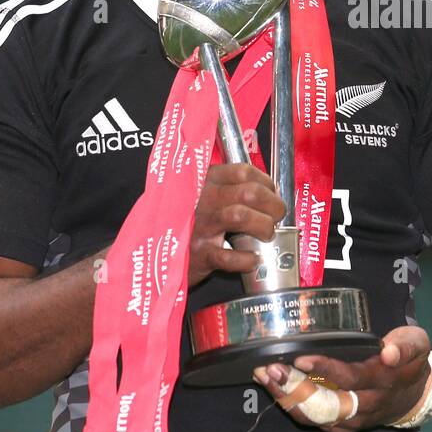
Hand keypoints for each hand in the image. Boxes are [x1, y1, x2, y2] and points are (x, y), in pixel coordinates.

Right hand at [188, 163, 284, 288]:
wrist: (154, 253)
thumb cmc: (188, 222)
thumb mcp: (203, 196)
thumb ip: (229, 189)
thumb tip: (269, 194)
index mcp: (206, 181)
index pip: (243, 171)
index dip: (266, 182)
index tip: (272, 194)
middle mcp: (203, 200)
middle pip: (248, 192)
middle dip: (272, 204)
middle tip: (276, 217)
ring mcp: (200, 226)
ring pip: (240, 216)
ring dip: (263, 226)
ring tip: (267, 235)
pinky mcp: (198, 254)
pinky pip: (228, 256)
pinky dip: (246, 259)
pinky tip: (252, 259)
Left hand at [253, 326, 431, 431]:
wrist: (416, 396)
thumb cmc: (411, 362)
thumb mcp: (417, 344)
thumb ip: (405, 346)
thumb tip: (389, 352)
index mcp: (382, 381)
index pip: (350, 378)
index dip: (325, 370)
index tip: (300, 359)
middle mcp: (365, 405)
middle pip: (325, 403)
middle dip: (294, 389)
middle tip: (270, 370)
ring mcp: (353, 420)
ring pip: (316, 416)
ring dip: (287, 398)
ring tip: (265, 377)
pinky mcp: (344, 426)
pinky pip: (314, 421)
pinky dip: (292, 406)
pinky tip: (275, 389)